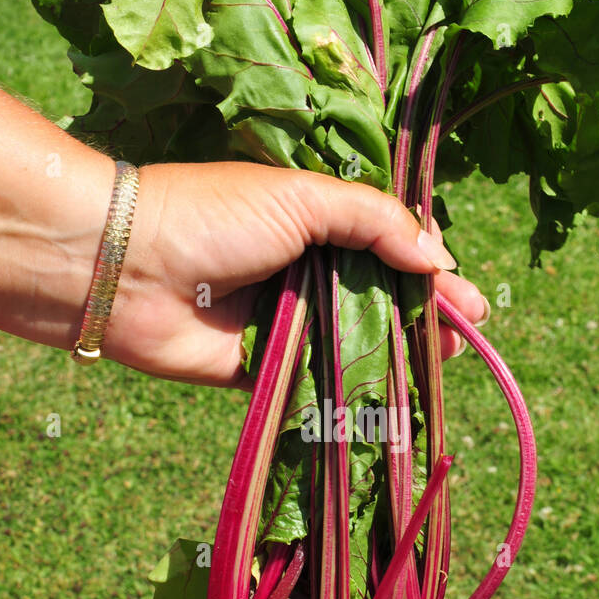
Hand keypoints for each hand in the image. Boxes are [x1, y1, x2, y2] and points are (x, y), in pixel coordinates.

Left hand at [104, 160, 490, 387]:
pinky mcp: (263, 371)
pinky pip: (317, 384)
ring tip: (440, 365)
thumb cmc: (213, 215)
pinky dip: (351, 392)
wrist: (126, 268)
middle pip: (380, 299)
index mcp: (315, 223)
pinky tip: (391, 401)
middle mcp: (305, 273)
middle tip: (466, 336)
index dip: (432, 273)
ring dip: (397, 356)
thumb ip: (374, 222)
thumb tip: (438, 258)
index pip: (389, 249)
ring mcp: (286, 323)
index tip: (473, 303)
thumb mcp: (303, 197)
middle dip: (425, 318)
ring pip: (354, 344)